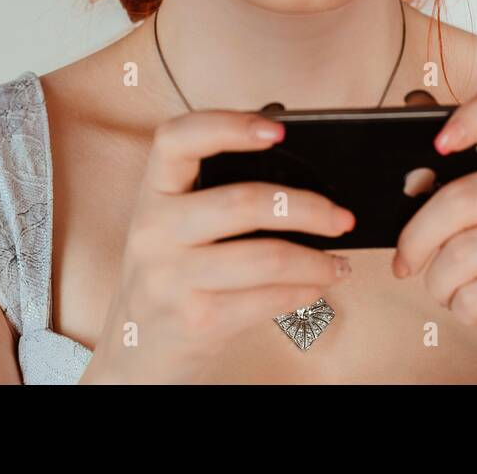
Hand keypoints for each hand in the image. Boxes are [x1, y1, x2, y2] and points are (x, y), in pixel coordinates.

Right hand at [80, 109, 354, 383]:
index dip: (228, 124)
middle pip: (241, 202)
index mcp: (152, 193)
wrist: (135, 353)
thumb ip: (216, 195)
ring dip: (316, 261)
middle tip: (342, 217)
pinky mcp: (194, 320)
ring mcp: (170, 278)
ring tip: (338, 263)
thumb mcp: (174, 228)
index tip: (278, 130)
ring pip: (264, 257)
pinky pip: (266, 299)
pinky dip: (304, 291)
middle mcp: (153, 231)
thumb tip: (302, 177)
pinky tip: (316, 286)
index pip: (176, 138)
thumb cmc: (170, 277)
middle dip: (307, 208)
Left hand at [391, 81, 476, 382]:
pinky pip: (475, 294)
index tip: (440, 142)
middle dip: (416, 238)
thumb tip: (414, 103)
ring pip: (463, 253)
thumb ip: (449, 167)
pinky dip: (460, 308)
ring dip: (438, 282)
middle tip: (404, 261)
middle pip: (462, 198)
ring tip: (449, 288)